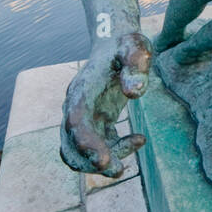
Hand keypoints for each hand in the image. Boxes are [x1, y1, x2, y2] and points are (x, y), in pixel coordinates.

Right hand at [59, 33, 151, 177]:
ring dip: (99, 163)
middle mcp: (76, 106)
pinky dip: (115, 151)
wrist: (116, 42)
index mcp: (82, 90)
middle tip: (119, 169)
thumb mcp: (135, 49)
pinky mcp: (96, 122)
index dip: (87, 144)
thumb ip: (135, 67)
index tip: (104, 161)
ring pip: (79, 151)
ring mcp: (84, 116)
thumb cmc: (126, 45)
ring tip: (125, 164)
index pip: (77, 123)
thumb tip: (134, 93)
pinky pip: (99, 146)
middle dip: (90, 162)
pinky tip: (140, 138)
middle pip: (71, 143)